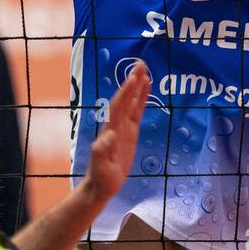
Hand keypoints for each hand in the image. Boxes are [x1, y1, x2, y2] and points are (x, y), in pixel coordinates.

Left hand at [80, 62, 150, 202]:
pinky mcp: (130, 132)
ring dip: (137, 86)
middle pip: (125, 98)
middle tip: (141, 63)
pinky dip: (141, 98)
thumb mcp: (102, 167)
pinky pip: (137, 111)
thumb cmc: (102, 178)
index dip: (127, 92)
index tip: (135, 77)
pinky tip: (146, 88)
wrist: (102, 186)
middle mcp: (116, 124)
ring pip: (131, 102)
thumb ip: (102, 152)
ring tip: (145, 69)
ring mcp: (123, 127)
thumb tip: (108, 136)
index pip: (119, 106)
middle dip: (132, 81)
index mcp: (111, 129)